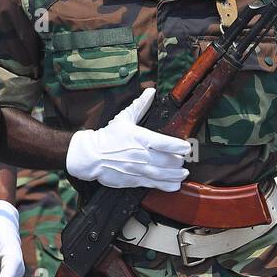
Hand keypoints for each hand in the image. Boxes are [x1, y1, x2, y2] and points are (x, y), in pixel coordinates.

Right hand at [66, 88, 190, 189]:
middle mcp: (141, 155)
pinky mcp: (134, 180)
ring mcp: (138, 169)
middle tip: (183, 160)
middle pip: (167, 160)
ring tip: (183, 173)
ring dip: (176, 175)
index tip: (186, 147)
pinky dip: (167, 185)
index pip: (164, 142)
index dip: (178, 146)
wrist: (91, 156)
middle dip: (178, 161)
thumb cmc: (108, 137)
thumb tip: (151, 91)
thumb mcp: (124, 118)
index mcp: (140, 138)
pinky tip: (175, 185)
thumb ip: (140, 105)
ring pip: (163, 174)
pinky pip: (154, 184)